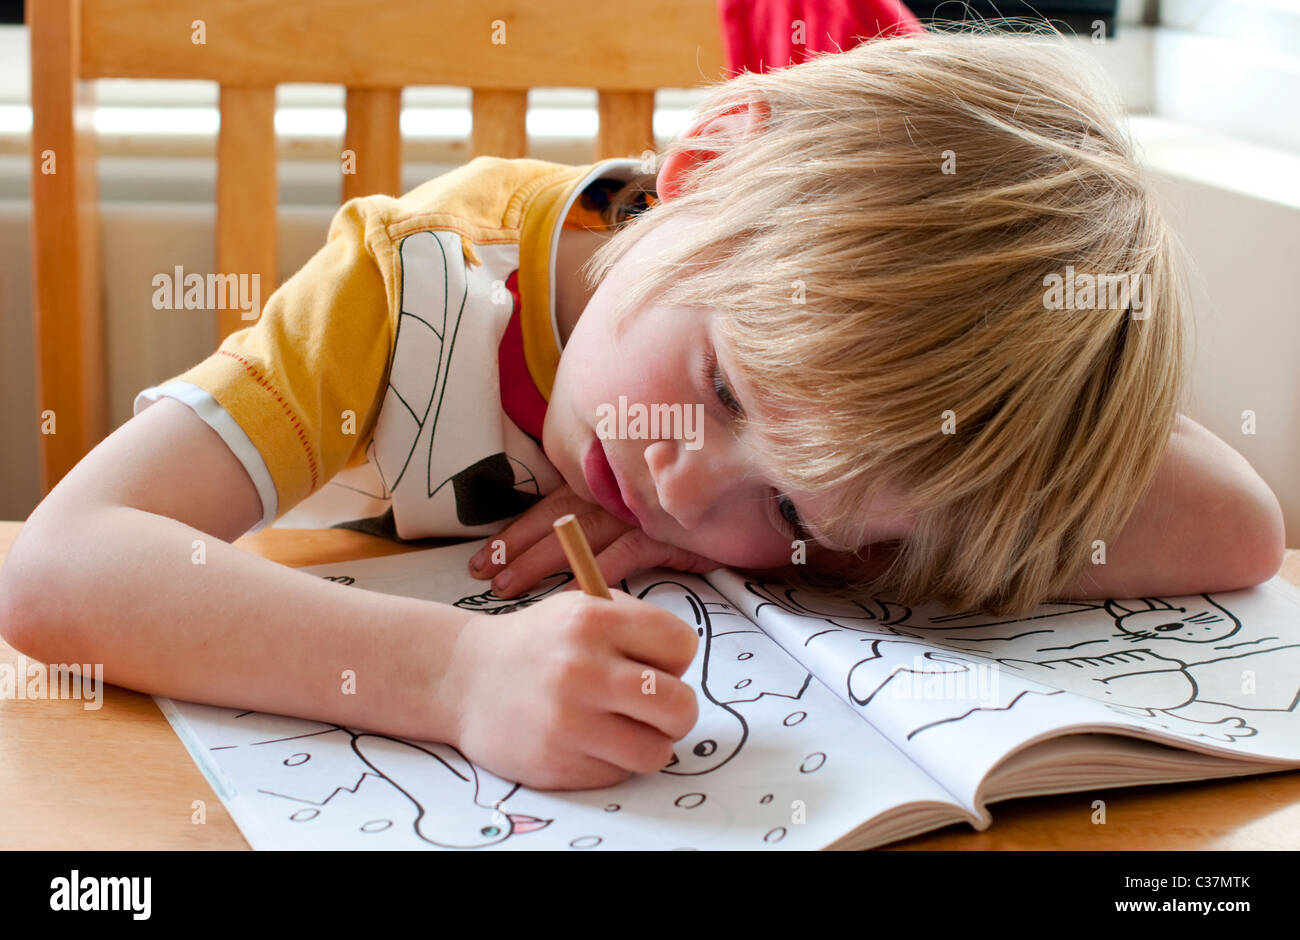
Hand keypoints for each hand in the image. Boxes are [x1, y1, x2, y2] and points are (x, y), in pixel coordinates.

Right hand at [445, 589, 699, 788]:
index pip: (683, 646)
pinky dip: (612, 760)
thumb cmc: (537, 643)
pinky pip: (619, 773)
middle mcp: (581, 670)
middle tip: (653, 706)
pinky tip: (587, 739)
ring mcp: (567, 722)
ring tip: (625, 727)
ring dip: (649, 742)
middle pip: (681, 706)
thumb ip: (635, 626)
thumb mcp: (581, 608)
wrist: (462, 678)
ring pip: (657, 751)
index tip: (653, 663)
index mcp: (593, 621)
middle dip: (676, 709)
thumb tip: (682, 668)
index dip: (674, 658)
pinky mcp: (556, 764)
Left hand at [467, 483, 723, 596]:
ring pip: (580, 534)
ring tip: (507, 585)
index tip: (486, 557)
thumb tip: (580, 560)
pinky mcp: (670, 528)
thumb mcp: (652, 515)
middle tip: (481, 573)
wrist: (760, 509)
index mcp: (613, 483)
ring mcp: (644, 507)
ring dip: (542, 561)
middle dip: (516, 547)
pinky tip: (572, 595)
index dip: (519, 531)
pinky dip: (599, 571)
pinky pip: (627, 550)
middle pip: (557, 517)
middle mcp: (622, 490)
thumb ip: (617, 526)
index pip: (555, 504)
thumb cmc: (704, 514)